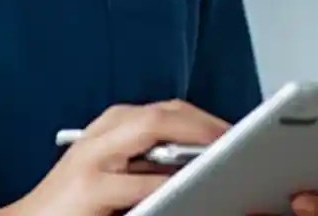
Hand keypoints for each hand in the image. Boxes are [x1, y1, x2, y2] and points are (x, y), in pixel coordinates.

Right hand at [0, 99, 230, 215]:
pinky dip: (170, 181)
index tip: (236, 133)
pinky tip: (194, 189)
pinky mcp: (90, 189)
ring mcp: (92, 160)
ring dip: (194, 139)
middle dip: (205, 123)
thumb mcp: (110, 177)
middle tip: (243, 142)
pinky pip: (140, 181)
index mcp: (107, 130)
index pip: (163, 111)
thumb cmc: (74, 206)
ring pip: (151, 128)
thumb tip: (199, 162)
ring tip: (227, 155)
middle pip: (162, 113)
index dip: (203, 117)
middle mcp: (98, 136)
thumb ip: (144, 164)